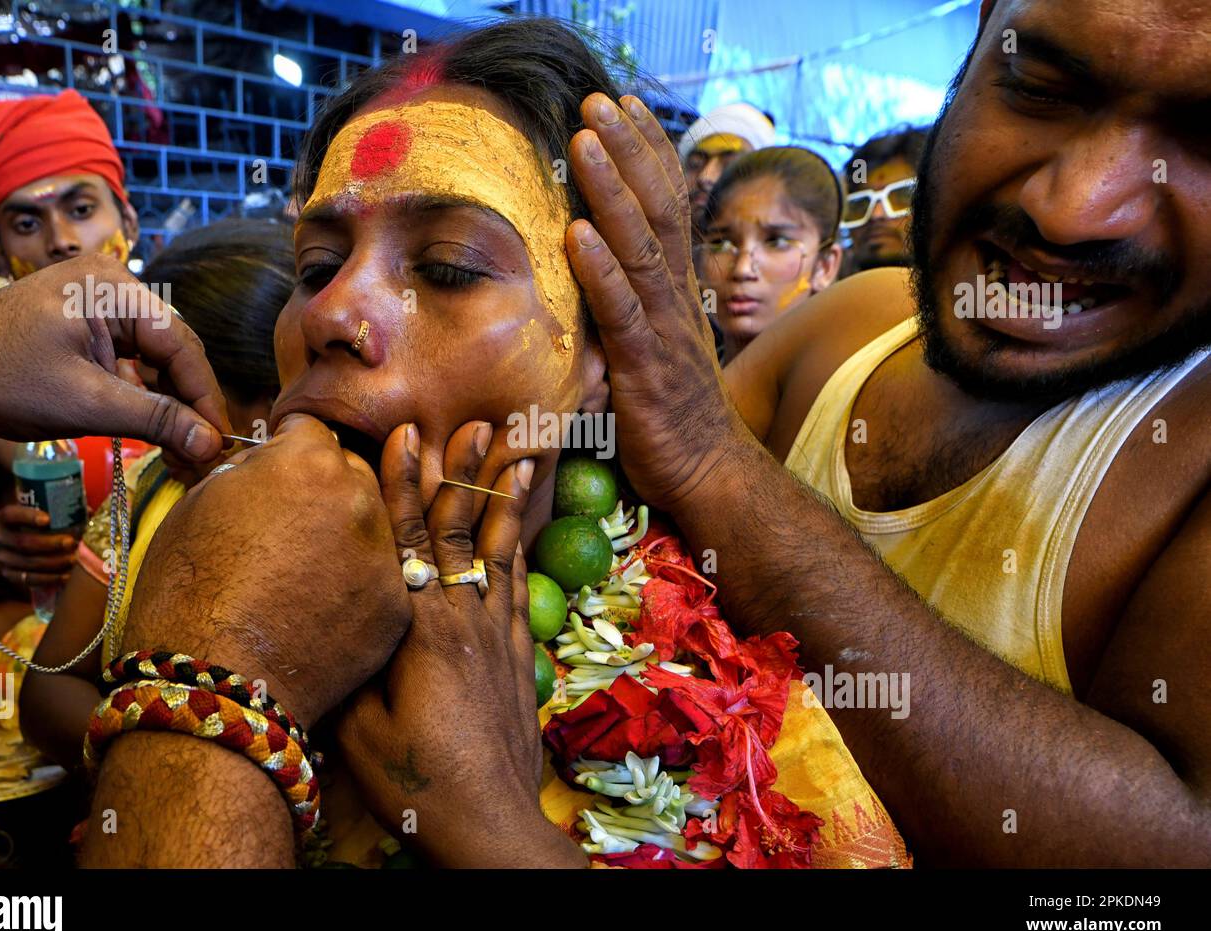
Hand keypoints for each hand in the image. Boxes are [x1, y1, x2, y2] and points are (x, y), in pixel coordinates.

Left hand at [0, 253, 229, 463]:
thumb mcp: (87, 403)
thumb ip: (156, 420)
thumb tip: (211, 444)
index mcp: (114, 286)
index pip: (181, 345)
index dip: (205, 397)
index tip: (219, 440)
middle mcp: (111, 284)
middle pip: (171, 349)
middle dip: (186, 402)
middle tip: (199, 450)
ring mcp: (96, 301)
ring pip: (152, 357)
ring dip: (163, 402)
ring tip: (174, 447)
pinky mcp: (83, 323)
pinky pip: (127, 358)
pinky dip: (137, 393)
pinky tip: (143, 426)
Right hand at [0, 504, 77, 591]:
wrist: (18, 549)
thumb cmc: (38, 527)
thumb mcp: (43, 515)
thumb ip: (61, 512)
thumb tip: (89, 512)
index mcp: (6, 519)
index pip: (10, 514)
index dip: (27, 516)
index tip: (48, 519)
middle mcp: (0, 538)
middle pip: (22, 542)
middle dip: (49, 543)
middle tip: (70, 542)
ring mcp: (2, 558)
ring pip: (27, 563)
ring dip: (53, 562)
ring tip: (74, 559)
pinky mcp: (10, 576)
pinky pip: (29, 580)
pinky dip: (50, 578)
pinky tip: (66, 576)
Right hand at [122, 414, 411, 727]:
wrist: (212, 683)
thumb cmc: (187, 591)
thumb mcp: (197, 504)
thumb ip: (248, 468)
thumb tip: (269, 460)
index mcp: (308, 461)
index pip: (310, 431)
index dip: (288, 450)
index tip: (277, 475)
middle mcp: (359, 497)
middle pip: (350, 473)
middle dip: (324, 491)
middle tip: (287, 531)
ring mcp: (384, 553)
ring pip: (374, 525)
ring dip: (346, 537)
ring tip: (302, 574)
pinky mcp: (397, 605)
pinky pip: (382, 579)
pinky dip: (357, 588)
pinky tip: (320, 610)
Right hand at [338, 422, 585, 867]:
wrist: (492, 825)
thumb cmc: (416, 780)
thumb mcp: (357, 729)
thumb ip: (351, 664)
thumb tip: (333, 618)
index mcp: (422, 628)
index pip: (410, 539)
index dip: (406, 484)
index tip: (407, 434)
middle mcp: (466, 620)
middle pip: (464, 532)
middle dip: (466, 474)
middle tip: (478, 424)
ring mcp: (499, 638)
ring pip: (500, 554)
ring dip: (504, 503)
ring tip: (519, 457)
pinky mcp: (519, 661)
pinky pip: (518, 594)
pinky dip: (519, 557)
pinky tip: (520, 539)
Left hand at [564, 93, 756, 511]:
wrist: (708, 474)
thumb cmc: (671, 416)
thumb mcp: (646, 350)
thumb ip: (622, 311)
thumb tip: (583, 278)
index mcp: (675, 291)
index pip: (666, 207)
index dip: (647, 154)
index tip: (625, 107)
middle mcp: (675, 299)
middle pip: (657, 209)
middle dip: (628, 151)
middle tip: (599, 99)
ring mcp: (664, 330)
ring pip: (641, 248)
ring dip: (611, 189)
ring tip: (584, 139)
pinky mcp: (646, 368)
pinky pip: (623, 312)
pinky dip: (601, 270)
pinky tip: (578, 233)